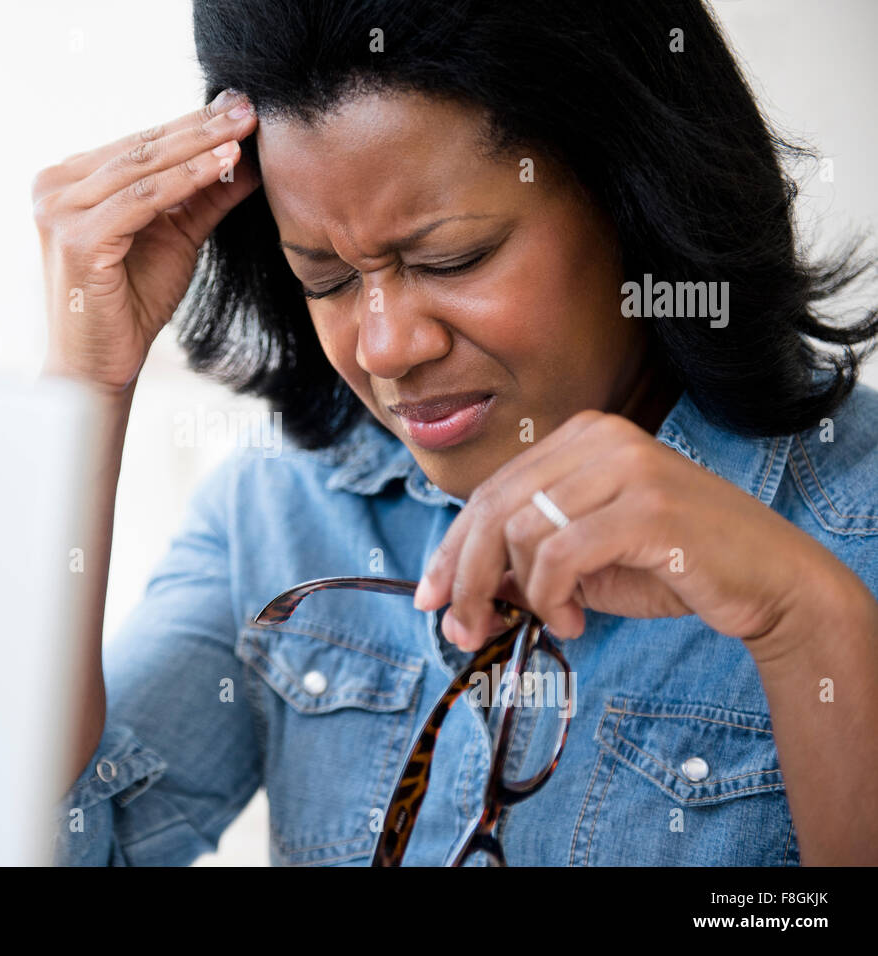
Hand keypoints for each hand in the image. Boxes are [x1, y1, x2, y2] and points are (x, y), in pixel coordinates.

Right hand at [31, 89, 259, 392]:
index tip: (239, 104)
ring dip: (199, 146)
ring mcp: (57, 211)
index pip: (139, 142)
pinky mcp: (75, 238)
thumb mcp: (176, 237)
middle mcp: (52, 187)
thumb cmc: (131, 304)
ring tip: (244, 130)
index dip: (192, 122)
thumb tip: (251, 156)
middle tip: (248, 106)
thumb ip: (204, 195)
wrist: (100, 367)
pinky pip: (143, 200)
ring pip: (143, 167)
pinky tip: (223, 163)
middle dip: (200, 126)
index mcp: (67, 181)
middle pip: (142, 147)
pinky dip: (186, 179)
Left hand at [413, 409, 839, 655]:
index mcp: (580, 436)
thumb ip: (525, 559)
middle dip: (466, 577)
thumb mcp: (583, 561)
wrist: (769, 581)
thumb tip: (458, 589)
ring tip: (557, 620)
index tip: (430, 597)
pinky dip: (553, 598)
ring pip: (520, 532)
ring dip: (523, 594)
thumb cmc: (671, 566)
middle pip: (493, 510)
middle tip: (463, 629)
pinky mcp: (647, 507)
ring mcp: (626, 466)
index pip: (489, 494)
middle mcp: (600, 439)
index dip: (451, 549)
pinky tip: (575, 620)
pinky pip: (560, 555)